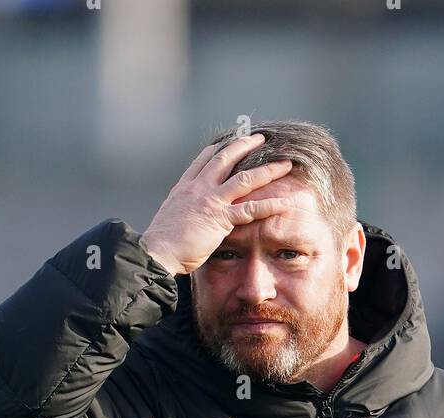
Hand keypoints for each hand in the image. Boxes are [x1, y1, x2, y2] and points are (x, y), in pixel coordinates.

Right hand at [141, 133, 295, 276]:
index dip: (217, 150)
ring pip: (244, 179)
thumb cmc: (161, 242)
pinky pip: (250, 209)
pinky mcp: (221, 219)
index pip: (203, 161)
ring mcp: (211, 201)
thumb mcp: (169, 217)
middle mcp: (199, 188)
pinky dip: (270, 206)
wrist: (157, 251)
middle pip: (226, 159)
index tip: (228, 142)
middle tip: (261, 138)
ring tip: (284, 164)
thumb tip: (185, 216)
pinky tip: (285, 203)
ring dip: (267, 170)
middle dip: (245, 146)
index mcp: (185, 187)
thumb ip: (182, 210)